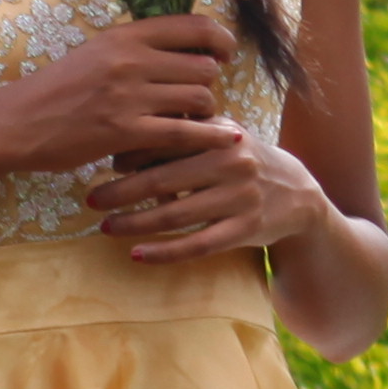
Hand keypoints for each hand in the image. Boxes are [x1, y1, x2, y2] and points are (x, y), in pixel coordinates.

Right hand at [0, 11, 242, 183]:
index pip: (194, 27)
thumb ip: (136, 49)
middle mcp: (129, 61)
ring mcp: (127, 96)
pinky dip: (210, 136)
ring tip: (190, 120)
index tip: (223, 55)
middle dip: (208, 84)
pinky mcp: (124, 132)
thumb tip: (188, 50)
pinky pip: (184, 132)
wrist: (14, 123)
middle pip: (203, 67)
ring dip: (204, 112)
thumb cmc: (56, 90)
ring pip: (199, 99)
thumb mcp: (95, 54)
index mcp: (123, 36)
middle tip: (195, 97)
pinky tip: (226, 138)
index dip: (221, 40)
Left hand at [94, 121, 335, 262]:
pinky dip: (164, 252)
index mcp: (218, 134)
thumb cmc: (240, 161)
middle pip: (162, 179)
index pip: (163, 141)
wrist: (297, 193)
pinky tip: (136, 255)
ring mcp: (240, 197)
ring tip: (105, 226)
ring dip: (134, 223)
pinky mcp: (246, 229)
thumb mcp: (219, 136)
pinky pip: (197, 245)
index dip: (128, 155)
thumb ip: (180, 133)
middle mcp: (231, 162)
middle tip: (90, 198)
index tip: (102, 164)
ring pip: (175, 215)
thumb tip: (119, 143)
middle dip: (120, 191)